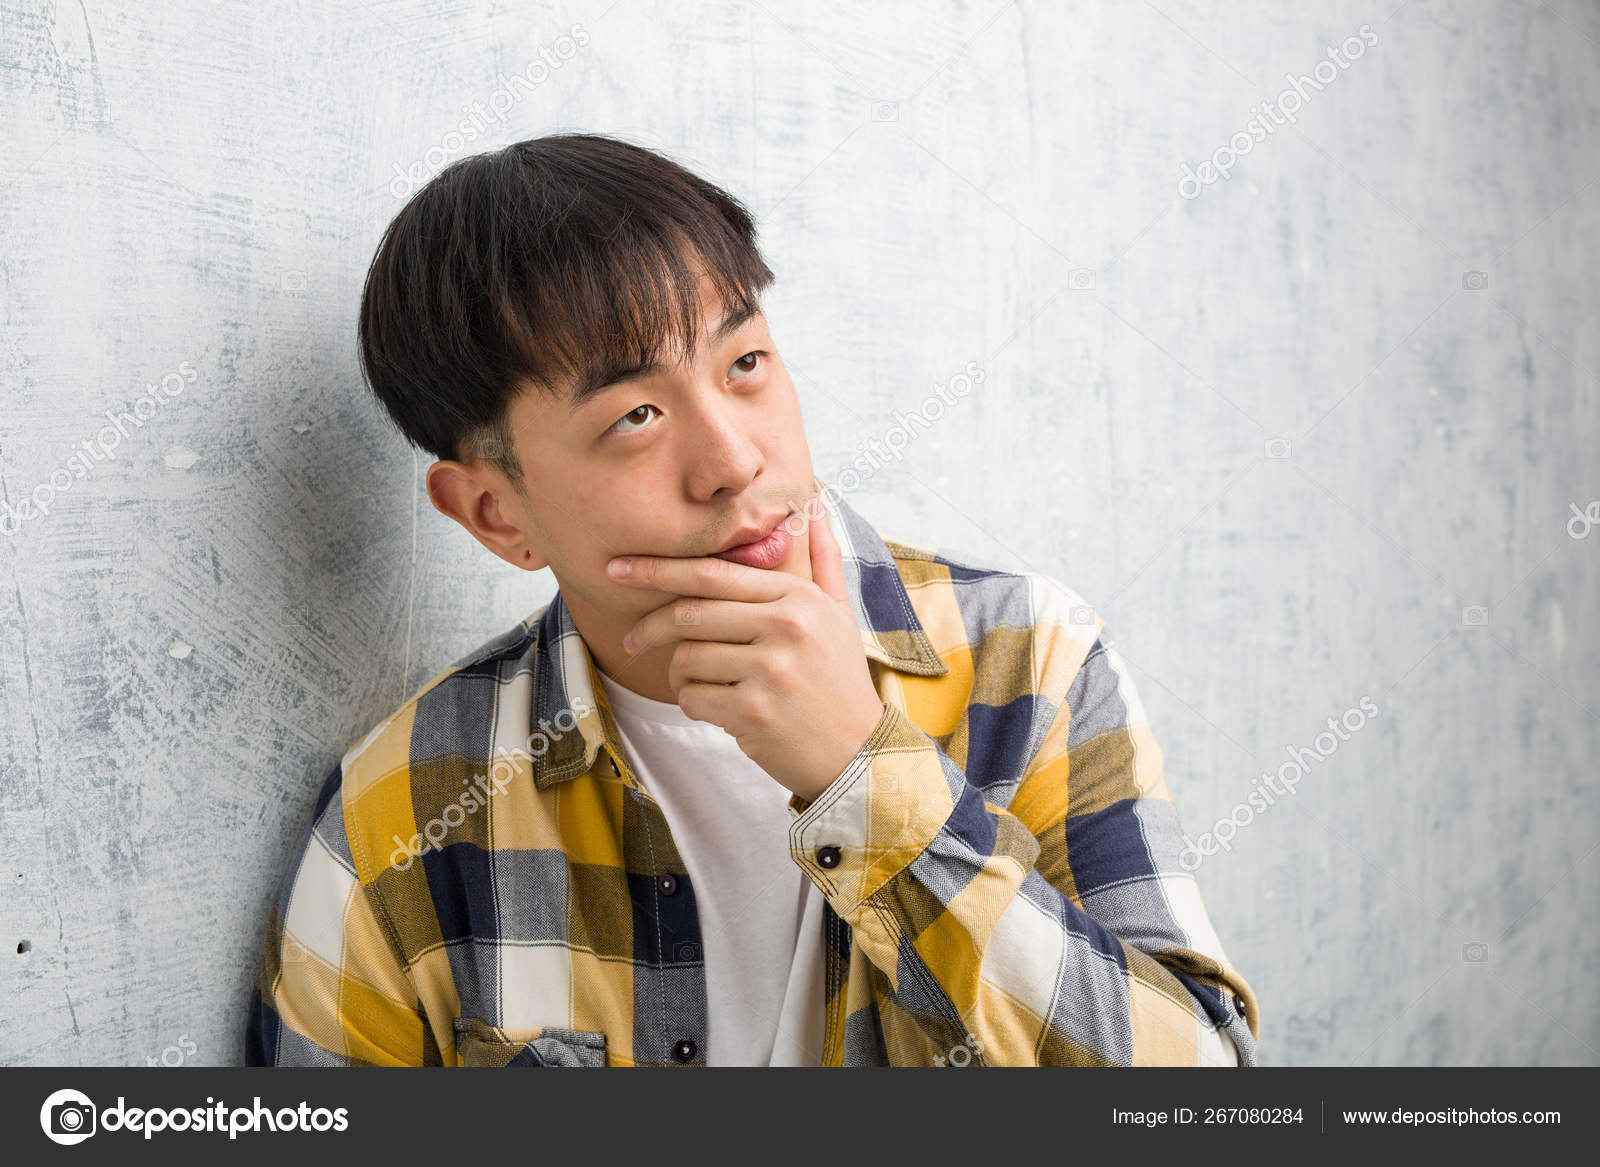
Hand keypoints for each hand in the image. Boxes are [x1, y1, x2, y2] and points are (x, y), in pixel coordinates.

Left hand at [607, 494, 884, 800]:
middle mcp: (784, 626)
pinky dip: (696, 704)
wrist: (860, 754)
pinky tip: (722, 710)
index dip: (657, 569)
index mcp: (796, 597)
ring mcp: (769, 669)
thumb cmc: (840, 681)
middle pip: (688, 613)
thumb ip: (823, 559)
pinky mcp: (753, 711)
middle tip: (634, 639)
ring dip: (682, 675)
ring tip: (708, 685)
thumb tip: (819, 502)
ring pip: (686, 658)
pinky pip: (692, 698)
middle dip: (650, 626)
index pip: (712, 573)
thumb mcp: (840, 614)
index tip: (619, 569)